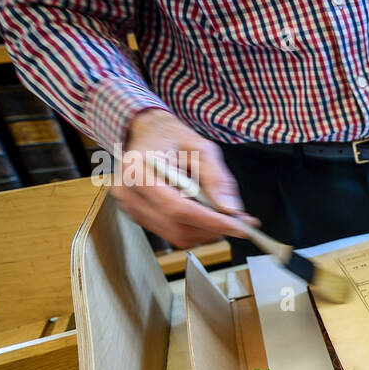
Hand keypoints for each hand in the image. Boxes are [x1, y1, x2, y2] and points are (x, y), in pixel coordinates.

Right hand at [113, 108, 253, 249]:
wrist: (149, 134)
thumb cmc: (171, 138)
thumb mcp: (201, 148)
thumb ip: (217, 178)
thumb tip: (229, 208)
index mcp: (138, 171)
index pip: (176, 207)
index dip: (210, 221)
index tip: (238, 226)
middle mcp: (128, 193)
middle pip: (176, 226)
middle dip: (213, 228)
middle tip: (240, 221)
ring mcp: (131, 208)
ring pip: (176, 235)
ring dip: (205, 231)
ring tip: (223, 216)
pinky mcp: (139, 216)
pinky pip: (171, 233)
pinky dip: (194, 230)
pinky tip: (205, 216)